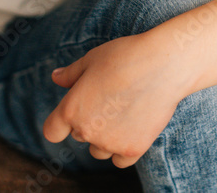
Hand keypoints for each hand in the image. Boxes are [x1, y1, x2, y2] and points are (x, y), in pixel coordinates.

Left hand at [42, 31, 197, 167]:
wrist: (164, 65)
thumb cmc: (126, 56)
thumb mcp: (92, 59)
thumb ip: (71, 73)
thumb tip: (56, 78)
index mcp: (71, 110)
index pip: (52, 131)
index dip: (60, 122)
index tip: (72, 114)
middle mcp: (87, 131)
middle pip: (79, 136)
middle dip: (89, 121)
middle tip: (111, 98)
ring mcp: (110, 143)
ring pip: (99, 150)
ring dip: (105, 137)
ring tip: (124, 111)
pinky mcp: (133, 149)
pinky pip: (120, 160)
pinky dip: (123, 149)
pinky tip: (133, 128)